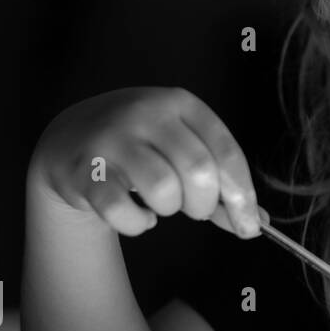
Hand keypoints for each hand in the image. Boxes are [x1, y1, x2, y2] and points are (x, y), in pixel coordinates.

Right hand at [29, 86, 266, 238]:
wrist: (71, 138)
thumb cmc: (144, 147)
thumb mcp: (183, 149)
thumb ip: (220, 183)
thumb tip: (258, 224)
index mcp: (181, 104)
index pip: (226, 151)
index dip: (242, 194)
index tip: (250, 226)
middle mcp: (147, 113)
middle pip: (197, 170)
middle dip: (205, 204)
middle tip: (196, 210)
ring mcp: (112, 139)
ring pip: (162, 189)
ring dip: (170, 209)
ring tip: (162, 204)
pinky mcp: (84, 170)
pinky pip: (121, 210)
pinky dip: (137, 223)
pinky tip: (138, 215)